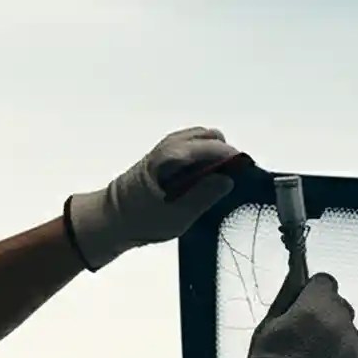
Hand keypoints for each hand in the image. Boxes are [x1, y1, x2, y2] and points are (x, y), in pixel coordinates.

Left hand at [65, 127, 237, 270]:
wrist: (111, 220)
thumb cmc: (141, 220)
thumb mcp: (177, 216)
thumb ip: (204, 196)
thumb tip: (227, 180)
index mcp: (172, 157)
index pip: (213, 146)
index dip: (233, 158)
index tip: (246, 174)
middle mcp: (169, 146)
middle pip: (209, 136)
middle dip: (225, 153)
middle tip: (232, 178)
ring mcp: (165, 148)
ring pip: (200, 138)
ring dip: (214, 153)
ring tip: (218, 180)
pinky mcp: (162, 155)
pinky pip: (190, 145)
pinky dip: (203, 154)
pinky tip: (203, 177)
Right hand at [221, 272, 357, 357]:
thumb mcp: (268, 323)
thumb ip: (287, 297)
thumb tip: (296, 275)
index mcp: (316, 306)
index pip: (325, 281)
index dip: (312, 292)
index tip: (302, 304)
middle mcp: (340, 322)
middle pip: (339, 305)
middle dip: (325, 313)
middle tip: (305, 334)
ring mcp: (353, 345)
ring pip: (347, 330)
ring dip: (334, 336)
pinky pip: (354, 352)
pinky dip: (342, 357)